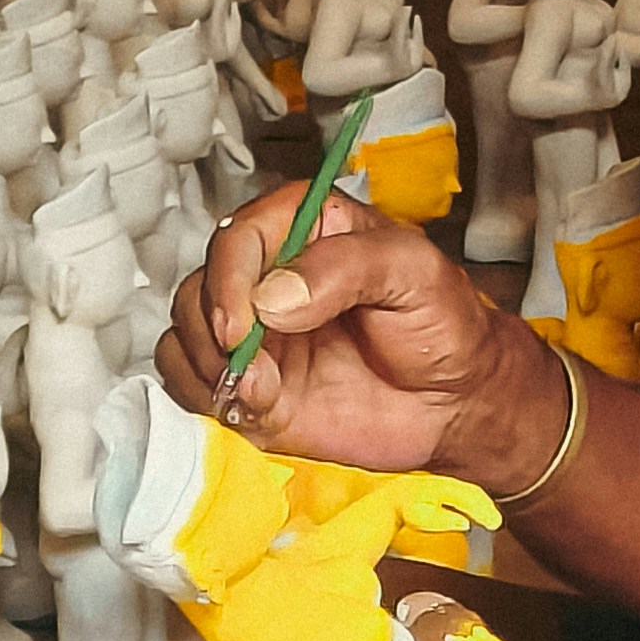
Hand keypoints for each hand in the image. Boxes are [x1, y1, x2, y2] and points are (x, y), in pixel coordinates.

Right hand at [160, 182, 567, 489]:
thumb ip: (346, 268)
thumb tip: (274, 298)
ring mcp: (254, 337)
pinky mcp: (248, 388)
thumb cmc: (445, 325)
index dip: (229, 282)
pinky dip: (210, 402)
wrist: (458, 404)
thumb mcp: (414, 273)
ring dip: (207, 371)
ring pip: (182, 338)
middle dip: (214, 335)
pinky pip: (193, 388)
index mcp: (303, 229)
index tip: (243, 326)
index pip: (237, 238)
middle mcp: (266, 278)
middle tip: (258, 371)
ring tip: (265, 396)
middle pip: (196, 289)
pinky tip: (261, 411)